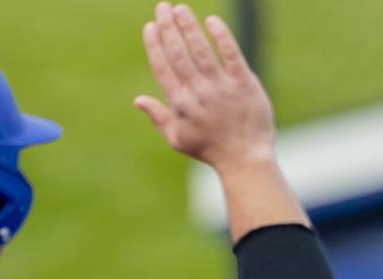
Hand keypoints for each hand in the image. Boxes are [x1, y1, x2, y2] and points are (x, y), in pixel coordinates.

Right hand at [135, 3, 274, 171]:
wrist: (245, 159)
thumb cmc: (210, 149)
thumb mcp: (178, 138)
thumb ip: (158, 116)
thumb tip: (137, 100)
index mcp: (180, 104)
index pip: (162, 67)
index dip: (155, 44)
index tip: (150, 26)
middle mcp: (198, 93)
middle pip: (178, 54)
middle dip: (168, 28)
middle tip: (162, 7)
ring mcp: (221, 87)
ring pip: (201, 50)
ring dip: (189, 27)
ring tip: (180, 9)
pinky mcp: (244, 84)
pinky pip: (231, 55)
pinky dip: (221, 37)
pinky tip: (211, 21)